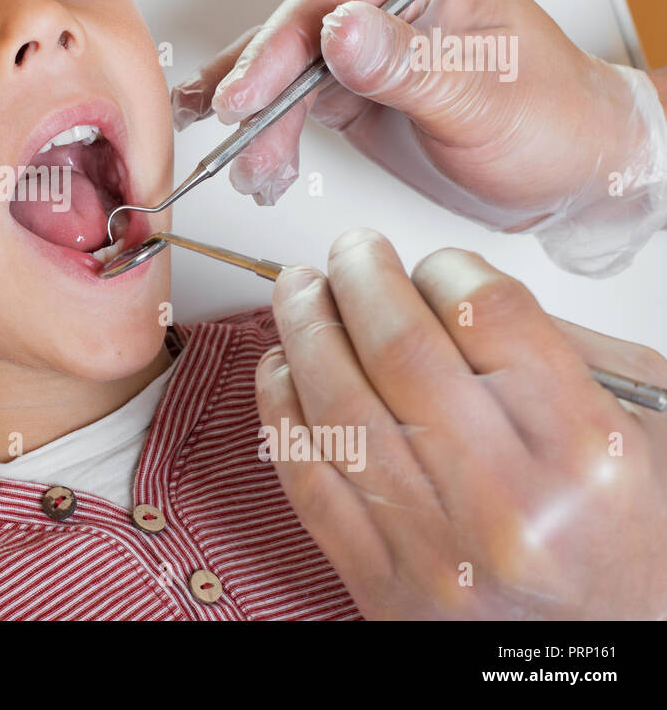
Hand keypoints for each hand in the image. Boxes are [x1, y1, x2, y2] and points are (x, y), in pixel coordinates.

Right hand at [170, 0, 666, 272]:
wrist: (571, 174)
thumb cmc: (554, 124)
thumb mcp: (483, 99)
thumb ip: (407, 65)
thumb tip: (338, 30)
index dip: (280, 43)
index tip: (248, 92)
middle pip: (298, 30)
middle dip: (260, 89)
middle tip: (235, 132)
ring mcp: (369, 43)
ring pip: (285, 68)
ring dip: (257, 120)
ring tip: (248, 166)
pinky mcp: (354, 87)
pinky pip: (293, 101)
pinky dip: (268, 133)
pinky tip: (252, 157)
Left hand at [256, 227, 666, 618]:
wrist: (599, 657)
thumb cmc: (621, 539)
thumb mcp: (638, 432)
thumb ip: (556, 352)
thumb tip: (446, 290)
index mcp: (587, 453)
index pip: (487, 314)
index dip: (444, 268)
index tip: (431, 265)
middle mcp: (507, 501)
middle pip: (400, 348)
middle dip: (359, 277)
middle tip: (349, 252)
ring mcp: (435, 547)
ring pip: (338, 406)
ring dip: (304, 329)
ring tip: (299, 293)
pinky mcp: (380, 583)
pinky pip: (306, 478)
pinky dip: (280, 408)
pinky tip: (280, 368)